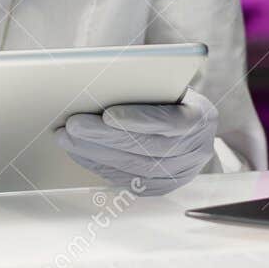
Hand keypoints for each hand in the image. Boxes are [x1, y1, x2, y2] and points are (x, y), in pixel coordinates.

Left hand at [55, 87, 219, 195]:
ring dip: (95, 152)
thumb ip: (143, 81)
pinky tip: (78, 151)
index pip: (173, 122)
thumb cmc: (167, 93)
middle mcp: (198, 149)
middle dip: (104, 136)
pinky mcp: (163, 187)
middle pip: (147, 148)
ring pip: (134, 168)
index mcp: (202, 116)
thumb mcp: (164, 81)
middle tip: (72, 125)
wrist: (186, 120)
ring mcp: (182, 173)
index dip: (139, 120)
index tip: (107, 115)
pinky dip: (99, 165)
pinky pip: (128, 181)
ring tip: (66, 137)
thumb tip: (99, 81)